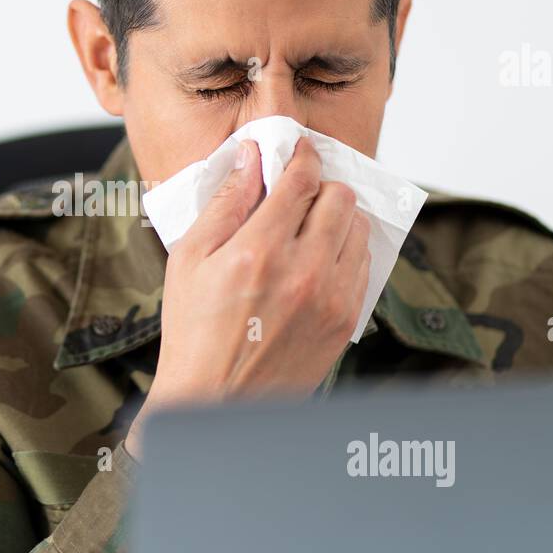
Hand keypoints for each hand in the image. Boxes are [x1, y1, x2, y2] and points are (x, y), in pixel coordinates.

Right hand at [125, 138, 369, 459]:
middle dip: (321, 186)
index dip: (302, 156)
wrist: (217, 400)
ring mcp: (330, 298)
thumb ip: (225, 203)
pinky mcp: (344, 321)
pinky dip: (345, 252)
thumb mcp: (190, 259)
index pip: (302, 179)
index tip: (297, 152)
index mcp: (259, 250)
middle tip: (300, 193)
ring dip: (337, 218)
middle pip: (340, 197)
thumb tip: (250, 157)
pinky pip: (362, 266)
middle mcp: (303, 271)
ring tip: (309, 228)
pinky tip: (318, 260)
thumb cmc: (194, 331)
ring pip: (358, 229)